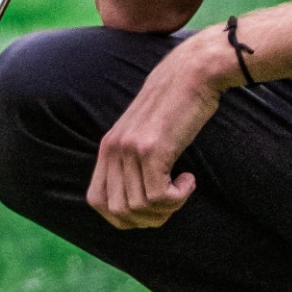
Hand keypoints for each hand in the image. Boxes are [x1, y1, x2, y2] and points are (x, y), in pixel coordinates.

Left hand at [87, 30, 233, 228]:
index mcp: (108, 146)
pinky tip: (190, 179)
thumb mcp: (146, 131)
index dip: (121, 217)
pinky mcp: (152, 149)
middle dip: (148, 219)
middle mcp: (113, 149)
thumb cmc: (177, 103)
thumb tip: (139, 201)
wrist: (193, 72)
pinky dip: (178, 198)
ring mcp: (130, 149)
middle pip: (118, 211)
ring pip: (139, 207)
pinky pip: (158, 196)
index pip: (97, 202)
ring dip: (167, 208)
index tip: (149, 209)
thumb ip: (134, 158)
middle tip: (172, 203)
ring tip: (183, 186)